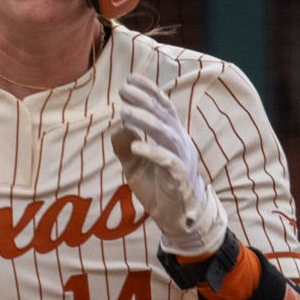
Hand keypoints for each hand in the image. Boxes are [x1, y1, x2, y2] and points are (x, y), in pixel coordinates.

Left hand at [109, 75, 228, 261]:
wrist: (175, 219)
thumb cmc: (157, 188)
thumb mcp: (133, 165)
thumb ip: (124, 146)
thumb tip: (117, 126)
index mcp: (172, 137)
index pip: (164, 109)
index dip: (150, 92)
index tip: (131, 79)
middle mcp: (181, 144)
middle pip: (164, 117)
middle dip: (144, 101)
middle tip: (123, 90)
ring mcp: (182, 161)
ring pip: (166, 134)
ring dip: (146, 121)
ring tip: (124, 111)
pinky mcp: (180, 180)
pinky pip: (168, 162)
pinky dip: (152, 152)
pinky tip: (135, 145)